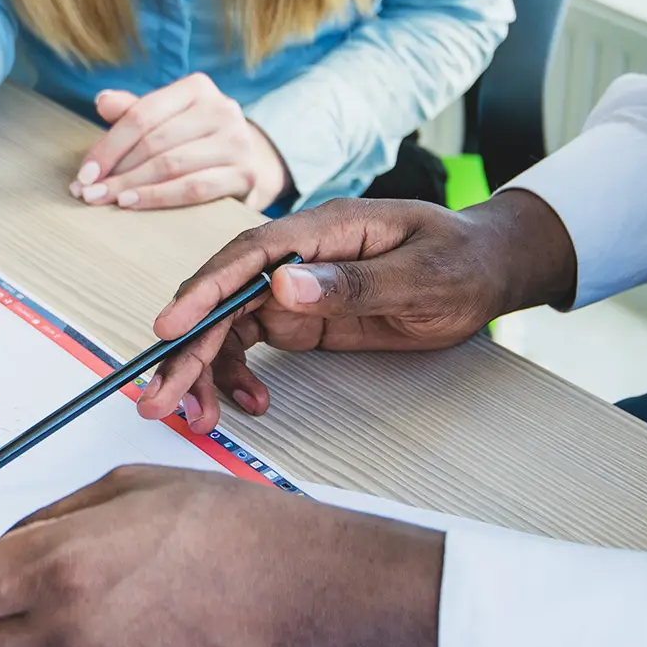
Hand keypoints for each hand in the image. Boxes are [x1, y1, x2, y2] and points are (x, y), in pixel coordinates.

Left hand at [70, 73, 288, 210]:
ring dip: (132, 186)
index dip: (108, 145)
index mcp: (197, 88)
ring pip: (172, 166)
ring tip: (104, 200)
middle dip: (116, 170)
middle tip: (87, 193)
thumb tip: (101, 101)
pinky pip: (194, 188)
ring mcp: (237, 142)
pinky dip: (159, 197)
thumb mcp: (166, 118)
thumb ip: (134, 111)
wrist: (250, 161)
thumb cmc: (195, 138)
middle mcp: (222, 109)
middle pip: (155, 142)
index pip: (142, 115)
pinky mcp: (245, 175)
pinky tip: (132, 204)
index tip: (84, 173)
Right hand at [137, 192, 577, 430]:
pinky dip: (237, 375)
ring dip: (203, 369)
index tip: (171, 328)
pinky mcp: (298, 316)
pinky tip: (247, 404)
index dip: (205, 291)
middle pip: (225, 297)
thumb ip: (354, 283)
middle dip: (187, 349)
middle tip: (160, 399)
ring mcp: (292, 286)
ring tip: (193, 416)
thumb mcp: (423, 275)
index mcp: (324, 229)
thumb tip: (282, 283)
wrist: (486, 269)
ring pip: (227, 325)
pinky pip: (249, 344)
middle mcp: (296, 255)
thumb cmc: (461, 262)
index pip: (249, 256)